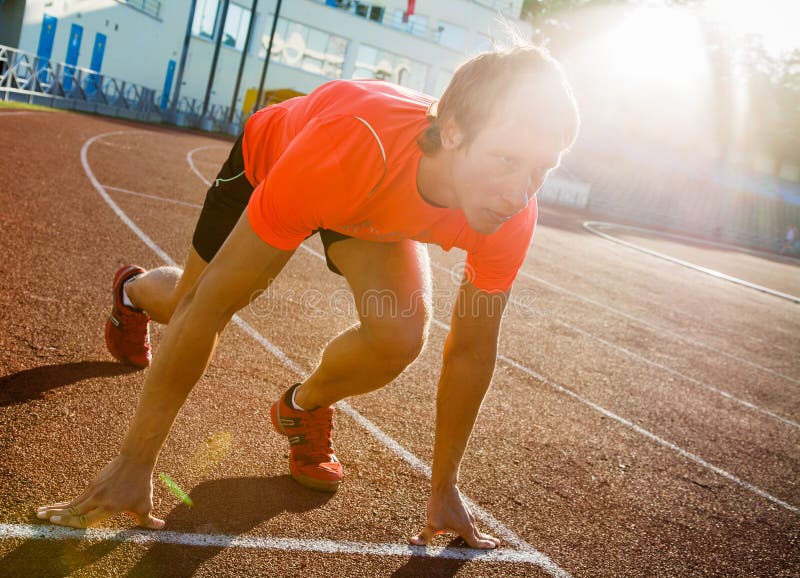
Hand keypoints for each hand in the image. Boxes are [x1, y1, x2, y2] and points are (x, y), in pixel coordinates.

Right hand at [36, 455, 163, 528]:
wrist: (136, 460)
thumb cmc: (142, 485)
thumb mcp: (146, 504)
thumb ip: (149, 520)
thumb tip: (161, 526)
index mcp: (109, 507)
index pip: (85, 519)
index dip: (70, 522)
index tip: (56, 522)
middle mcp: (98, 499)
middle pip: (74, 511)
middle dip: (57, 516)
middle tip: (42, 519)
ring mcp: (94, 490)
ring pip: (72, 503)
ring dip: (55, 508)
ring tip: (40, 512)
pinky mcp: (92, 484)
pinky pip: (77, 497)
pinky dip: (65, 503)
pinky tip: (57, 506)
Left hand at [410, 484, 499, 548]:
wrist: (444, 486)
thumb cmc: (439, 505)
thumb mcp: (432, 523)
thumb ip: (424, 536)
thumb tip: (413, 542)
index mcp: (465, 529)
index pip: (476, 542)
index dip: (484, 546)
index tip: (493, 547)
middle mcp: (469, 523)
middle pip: (480, 535)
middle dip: (487, 540)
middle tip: (497, 543)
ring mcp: (467, 515)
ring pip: (475, 527)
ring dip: (481, 533)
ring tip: (486, 537)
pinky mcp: (464, 509)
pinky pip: (471, 521)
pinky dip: (474, 526)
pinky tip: (469, 525)